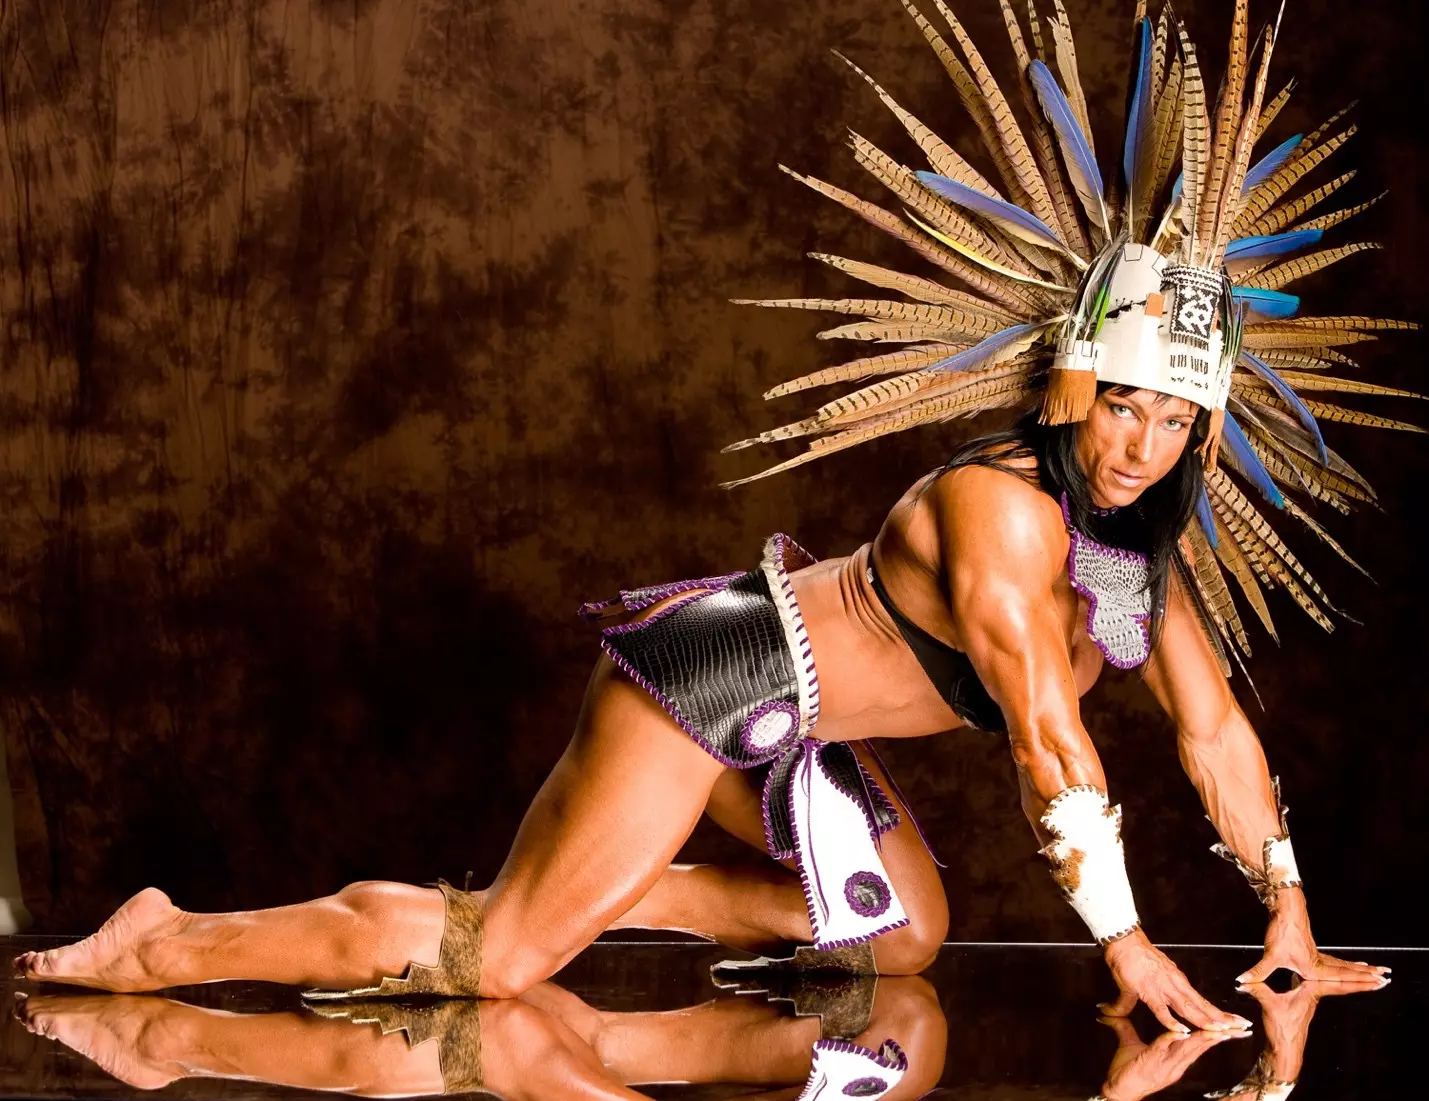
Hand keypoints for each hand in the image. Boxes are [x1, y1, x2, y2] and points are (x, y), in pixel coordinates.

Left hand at [1098, 1013, 1246, 1100]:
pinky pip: (1164, 1050)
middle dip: (1221, 1034)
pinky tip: (1183, 1033)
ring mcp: (1166, 1066)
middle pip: (1202, 1046)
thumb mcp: (1129, 1043)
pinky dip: (1174, 1041)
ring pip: (1189, 1049)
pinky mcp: (1152, 1065)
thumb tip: (1117, 1009)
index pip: (1200, 1042)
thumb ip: (1127, 1026)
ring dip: (1204, 1037)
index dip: (1216, 1033)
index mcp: (1176, 1058)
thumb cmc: (1125, 1069)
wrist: (1116, 1091)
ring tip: (1222, 1028)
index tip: (1233, 1024)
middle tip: (1240, 1025)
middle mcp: (1176, 1063)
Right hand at [1101, 929, 1251, 1033]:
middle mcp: (1176, 986)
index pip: (1202, 1003)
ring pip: (1189, 1008)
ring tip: (1224, 1031)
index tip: (1235, 1022)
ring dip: (1206, 1021)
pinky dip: (1172, 1021)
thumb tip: (1113, 1011)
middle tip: (1243, 1028)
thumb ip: (1127, 1002)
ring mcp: (1164, 988)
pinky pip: (1162, 1009)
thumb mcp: (1133, 984)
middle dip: (1222, 1019)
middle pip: (1202, 1007)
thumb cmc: (1131, 958)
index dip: (1219, 1014)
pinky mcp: (1148, 990)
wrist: (1122, 941)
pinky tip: (1183, 1031)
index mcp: (1177, 984)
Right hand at [1226, 970, 1388, 1088]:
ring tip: (1370, 976)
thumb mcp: (1269, 1006)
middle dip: (1364, 981)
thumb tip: (1242, 980)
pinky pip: (1326, 988)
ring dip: (1354, 983)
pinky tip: (1333, 978)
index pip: (1339, 983)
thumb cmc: (1281, 1029)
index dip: (1356, 977)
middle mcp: (1317, 996)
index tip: (1373, 973)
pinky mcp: (1307, 1002)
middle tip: (1384, 977)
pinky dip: (1338, 983)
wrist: (1284, 1049)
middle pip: (1345, 986)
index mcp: (1313, 993)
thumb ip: (1258, 989)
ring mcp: (1313, 1000)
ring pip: (1338, 988)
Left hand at [1236, 889, 1391, 984]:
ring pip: (1342, 964)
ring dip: (1358, 969)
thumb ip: (1258, 972)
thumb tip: (1242, 981)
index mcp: (1314, 968)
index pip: (1342, 979)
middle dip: (1366, 976)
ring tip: (1374, 970)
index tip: (1378, 983)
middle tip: (1386, 976)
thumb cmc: (1282, 931)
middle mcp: (1319, 961)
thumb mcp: (1270, 955)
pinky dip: (1345, 963)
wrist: (1286, 907)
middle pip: (1347, 971)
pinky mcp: (1312, 947)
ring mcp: (1317, 953)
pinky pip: (1334, 959)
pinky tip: (1350, 963)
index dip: (1360, 983)